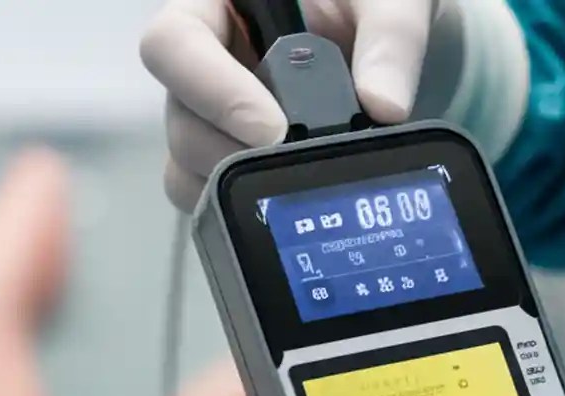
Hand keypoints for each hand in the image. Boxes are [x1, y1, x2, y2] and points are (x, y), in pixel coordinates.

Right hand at [140, 0, 450, 210]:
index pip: (174, 43)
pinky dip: (242, 207)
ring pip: (185, 164)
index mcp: (215, 5)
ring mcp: (207, 114)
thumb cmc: (364, 1)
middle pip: (179, 117)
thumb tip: (384, 107)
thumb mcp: (387, 1)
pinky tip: (287, 201)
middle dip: (232, 153)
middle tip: (292, 167)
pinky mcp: (224, 155)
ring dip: (235, 187)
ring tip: (294, 185)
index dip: (213, 91)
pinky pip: (207, 193)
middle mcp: (200, 62)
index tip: (273, 129)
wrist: (375, 33)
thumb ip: (390, 37)